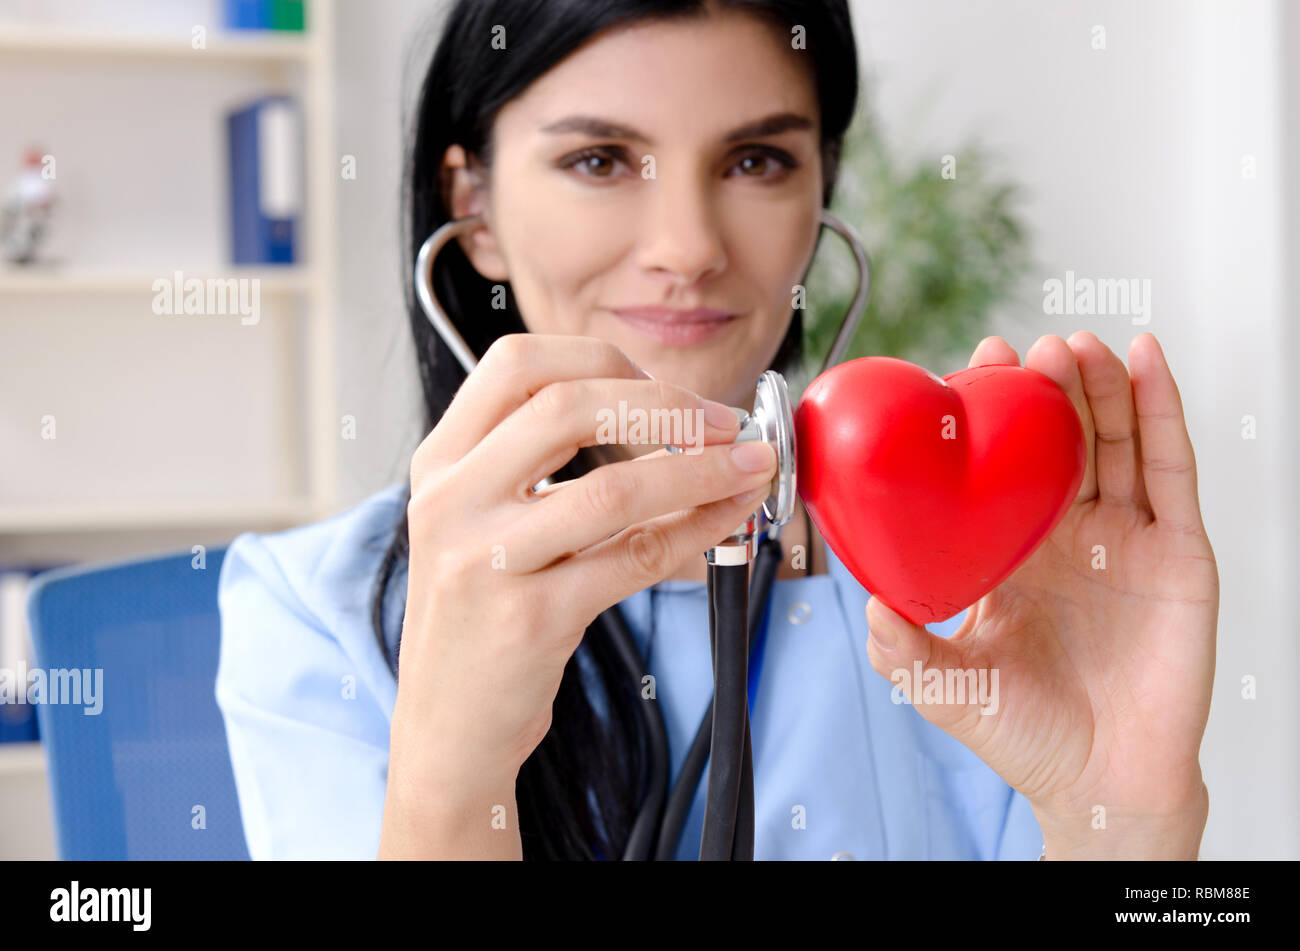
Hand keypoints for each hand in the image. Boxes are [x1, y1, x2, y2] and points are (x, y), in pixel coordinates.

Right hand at [380, 333, 775, 857]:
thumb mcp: (477, 521)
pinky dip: (697, 529)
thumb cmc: (479, 615)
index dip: (602, 360)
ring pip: (613, 488)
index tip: (660, 385)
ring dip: (700, 468)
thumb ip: (532, 461)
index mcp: (440, 462)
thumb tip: (656, 409)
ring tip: (749, 464)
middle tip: (722, 422)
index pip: (517, 363)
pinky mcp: (530, 620)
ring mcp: (486, 561)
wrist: (446, 728)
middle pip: (568, 408)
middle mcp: (451, 501)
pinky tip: (728, 519)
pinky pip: (635, 558)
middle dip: (664, 405)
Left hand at [864, 331, 1217, 858]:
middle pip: (1063, 439)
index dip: (994, 411)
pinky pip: (1172, 468)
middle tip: (1029, 346)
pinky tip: (1146, 361)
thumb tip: (866, 600)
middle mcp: (1072, 536)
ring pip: (1116, 440)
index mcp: (1016, 553)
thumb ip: (902, 646)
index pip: (1005, 465)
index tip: (976, 360)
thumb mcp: (946, 685)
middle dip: (1047, 386)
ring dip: (1100, 385)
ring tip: (1075, 343)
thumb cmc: (1027, 737)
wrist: (1101, 784)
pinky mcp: (1178, 550)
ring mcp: (1128, 538)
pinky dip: (1163, 408)